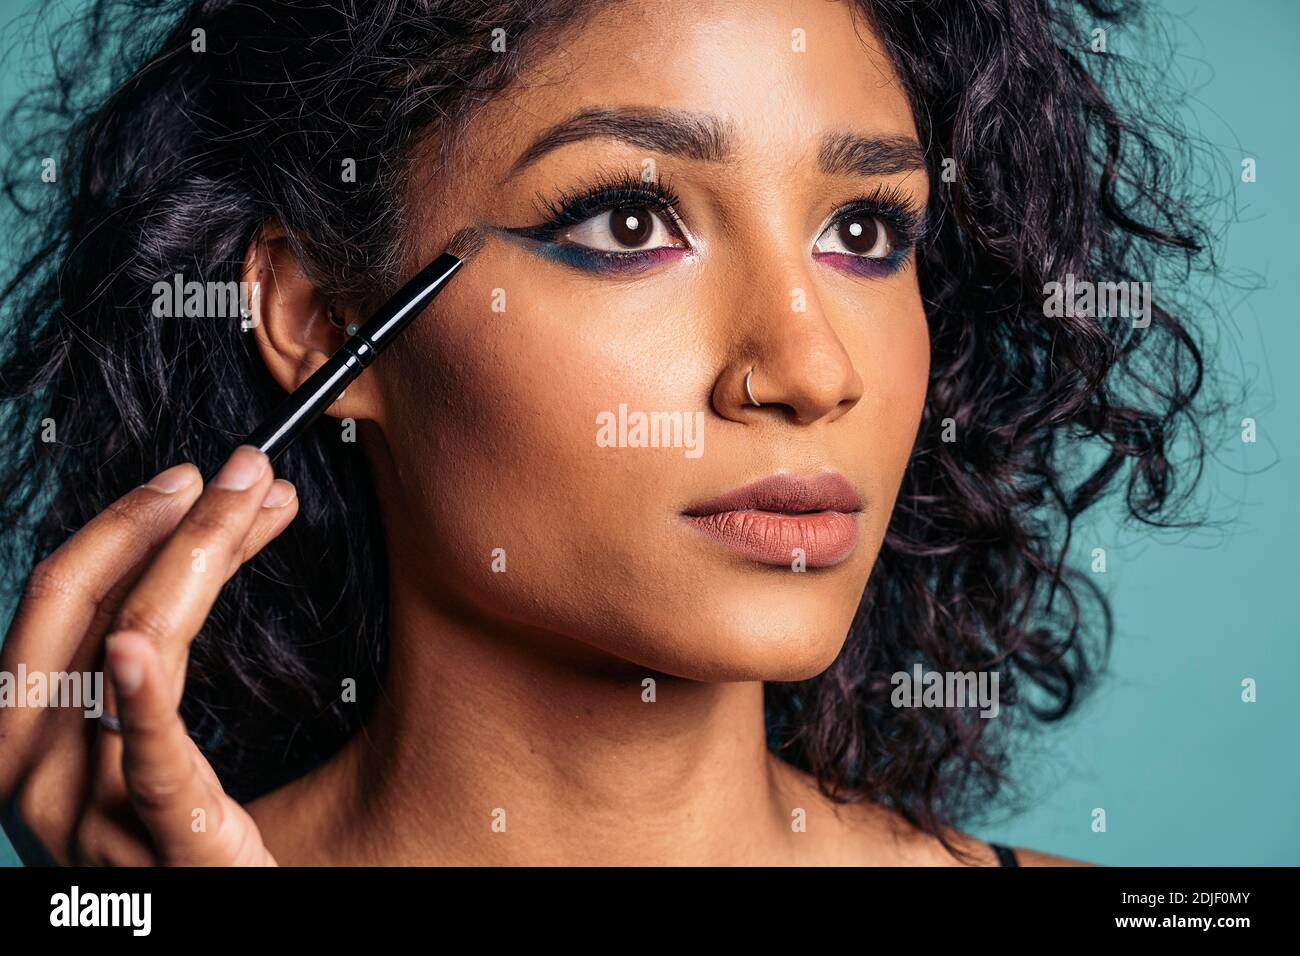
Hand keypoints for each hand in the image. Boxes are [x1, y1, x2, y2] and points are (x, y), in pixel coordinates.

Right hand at [0, 445, 296, 864]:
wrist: (208, 935)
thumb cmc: (177, 844)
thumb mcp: (149, 741)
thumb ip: (151, 665)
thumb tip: (204, 546)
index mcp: (24, 739)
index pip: (60, 601)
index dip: (120, 526)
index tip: (189, 478)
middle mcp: (30, 772)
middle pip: (82, 610)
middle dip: (160, 522)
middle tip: (239, 467)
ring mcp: (85, 817)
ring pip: (129, 654)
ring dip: (196, 559)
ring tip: (255, 500)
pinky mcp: (164, 853)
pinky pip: (147, 768)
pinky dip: (140, 702)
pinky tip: (134, 648)